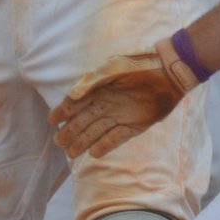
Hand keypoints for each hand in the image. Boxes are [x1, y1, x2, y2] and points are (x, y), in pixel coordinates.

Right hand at [49, 37, 199, 159]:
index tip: (51, 120)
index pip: (76, 103)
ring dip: (84, 142)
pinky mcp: (134, 126)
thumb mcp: (113, 69)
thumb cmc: (138, 66)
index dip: (63, 111)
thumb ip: (92, 82)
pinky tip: (94, 153)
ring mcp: (119, 116)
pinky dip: (105, 145)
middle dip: (70, 131)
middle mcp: (106, 104)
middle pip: (84, 121)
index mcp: (99, 89)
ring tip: (70, 153)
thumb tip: (72, 95)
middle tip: (58, 143)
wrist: (167, 73)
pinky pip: (116, 138)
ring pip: (97, 132)